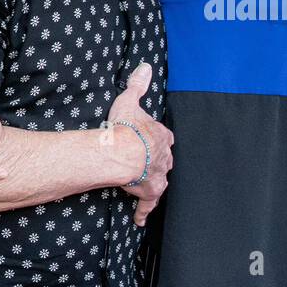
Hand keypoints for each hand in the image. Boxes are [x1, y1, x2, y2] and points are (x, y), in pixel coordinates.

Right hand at [105, 62, 172, 226]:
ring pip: (159, 180)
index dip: (155, 139)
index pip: (163, 137)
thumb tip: (145, 67)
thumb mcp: (130, 101)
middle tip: (146, 164)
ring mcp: (157, 176)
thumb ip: (138, 85)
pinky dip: (143, 211)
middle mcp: (164, 157)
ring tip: (147, 187)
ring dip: (153, 183)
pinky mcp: (148, 192)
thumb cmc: (126, 127)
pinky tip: (140, 219)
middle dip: (156, 161)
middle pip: (163, 160)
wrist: (122, 152)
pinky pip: (147, 204)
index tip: (149, 141)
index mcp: (161, 136)